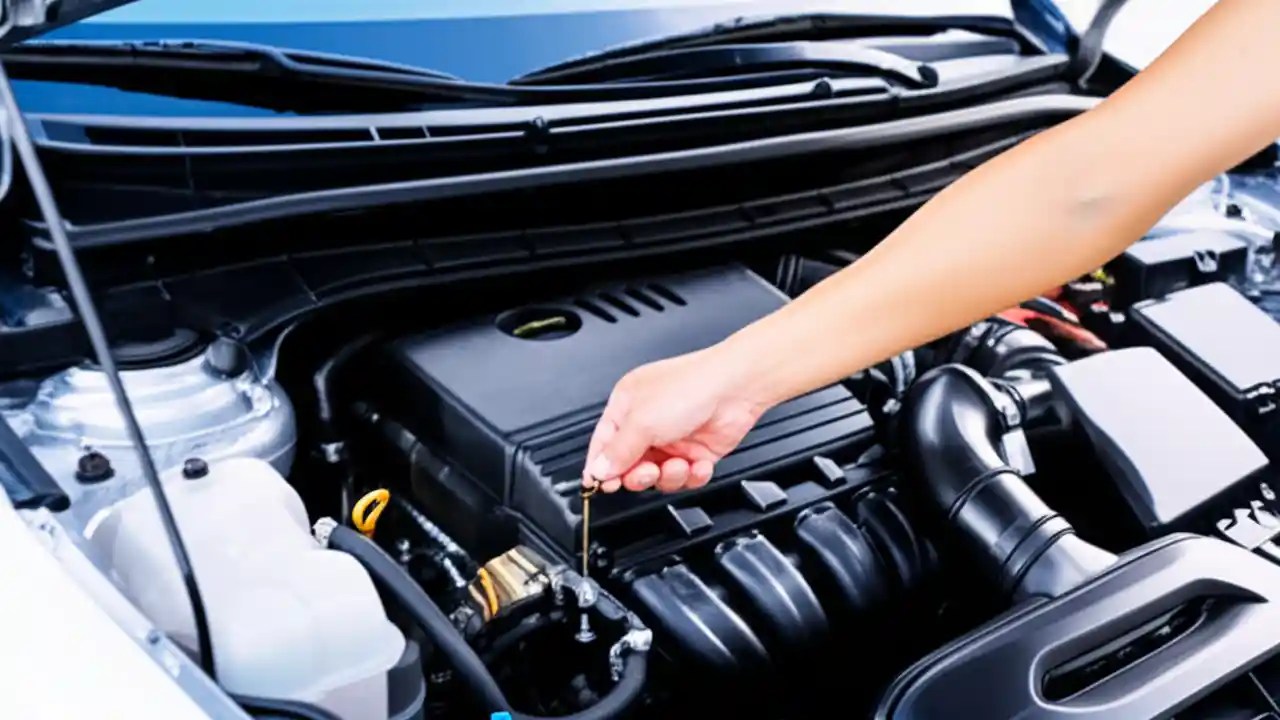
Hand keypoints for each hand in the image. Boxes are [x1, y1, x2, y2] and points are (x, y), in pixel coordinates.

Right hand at [583, 344, 770, 492]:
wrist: (736, 388)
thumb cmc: (691, 387)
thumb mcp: (642, 421)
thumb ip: (618, 451)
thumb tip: (597, 470)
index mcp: (627, 405)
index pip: (603, 443)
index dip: (599, 466)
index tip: (597, 484)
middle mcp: (648, 422)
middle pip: (630, 465)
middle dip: (638, 475)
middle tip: (646, 473)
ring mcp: (673, 438)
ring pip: (658, 476)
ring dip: (668, 476)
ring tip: (678, 464)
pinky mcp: (696, 452)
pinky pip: (685, 477)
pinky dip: (692, 475)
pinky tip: (697, 464)